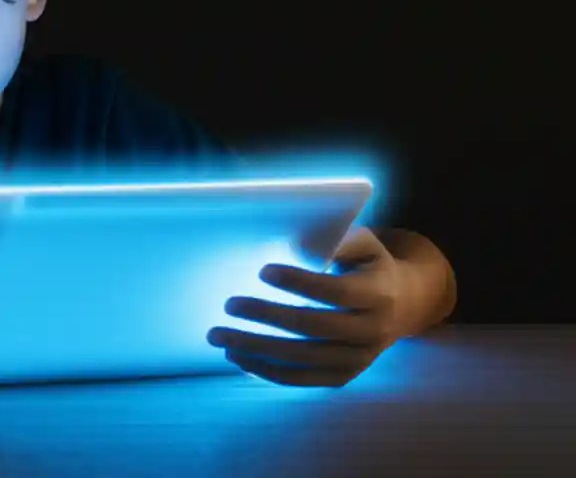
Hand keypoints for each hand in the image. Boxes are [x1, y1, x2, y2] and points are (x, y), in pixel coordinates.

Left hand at [207, 227, 408, 386]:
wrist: (401, 305)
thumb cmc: (368, 266)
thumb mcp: (364, 245)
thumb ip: (337, 241)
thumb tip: (296, 241)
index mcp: (378, 294)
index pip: (337, 292)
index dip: (300, 282)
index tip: (262, 270)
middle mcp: (372, 332)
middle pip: (313, 328)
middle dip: (267, 316)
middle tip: (229, 304)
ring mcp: (358, 360)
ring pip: (301, 359)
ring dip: (255, 348)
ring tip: (218, 336)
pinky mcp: (342, 377)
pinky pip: (300, 378)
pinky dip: (265, 369)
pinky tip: (237, 356)